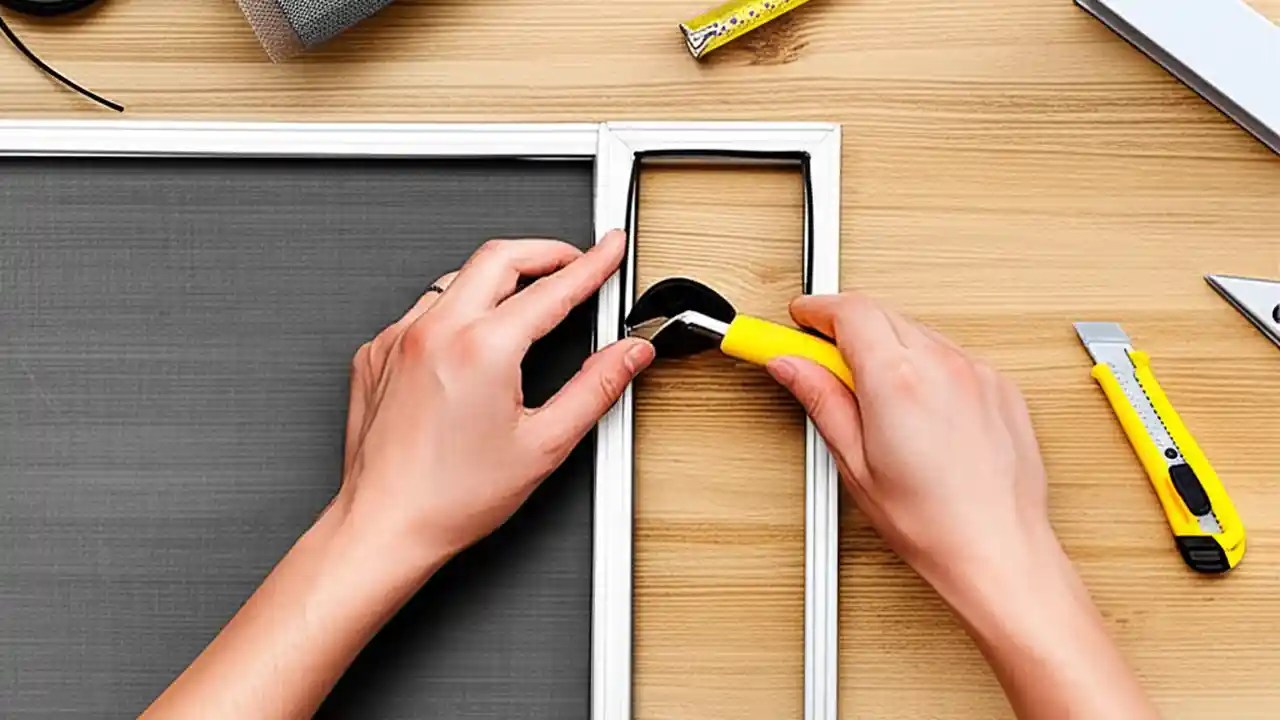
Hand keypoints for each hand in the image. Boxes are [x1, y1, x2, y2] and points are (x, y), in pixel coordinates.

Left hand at [339, 230, 653, 563]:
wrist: (385, 526)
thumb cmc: (451, 498)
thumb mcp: (544, 444)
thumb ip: (595, 388)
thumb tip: (629, 355)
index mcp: (481, 349)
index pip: (552, 288)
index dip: (592, 265)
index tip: (609, 249)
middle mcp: (434, 332)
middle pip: (499, 257)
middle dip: (545, 253)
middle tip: (574, 265)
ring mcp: (399, 338)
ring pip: (457, 278)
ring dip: (498, 281)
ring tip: (526, 306)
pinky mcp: (377, 353)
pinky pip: (423, 311)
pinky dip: (455, 312)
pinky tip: (472, 342)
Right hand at [767, 293, 1157, 719]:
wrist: (999, 551)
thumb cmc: (933, 524)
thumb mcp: (855, 464)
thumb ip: (821, 401)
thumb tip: (791, 366)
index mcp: (898, 382)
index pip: (850, 311)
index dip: (816, 311)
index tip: (798, 321)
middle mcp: (942, 365)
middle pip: (882, 313)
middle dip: (847, 328)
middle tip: (822, 363)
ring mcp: (977, 372)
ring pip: (917, 332)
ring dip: (887, 347)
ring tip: (873, 398)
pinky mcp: (1001, 386)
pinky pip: (951, 355)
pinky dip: (925, 366)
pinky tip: (916, 409)